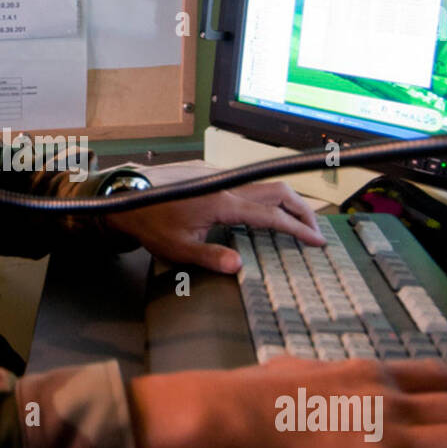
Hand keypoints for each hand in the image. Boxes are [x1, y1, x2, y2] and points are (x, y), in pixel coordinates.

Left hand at [102, 178, 324, 272]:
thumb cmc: (151, 224)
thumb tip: (238, 265)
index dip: (297, 229)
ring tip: (300, 224)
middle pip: (278, 192)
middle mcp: (227, 188)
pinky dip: (271, 200)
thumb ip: (210, 257)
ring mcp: (223, 182)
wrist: (130, 200)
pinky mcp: (217, 181)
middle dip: (303, 211)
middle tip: (316, 232)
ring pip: (267, 186)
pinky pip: (253, 188)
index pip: (271, 216)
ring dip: (288, 203)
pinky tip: (271, 216)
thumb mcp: (178, 249)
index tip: (316, 242)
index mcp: (223, 204)